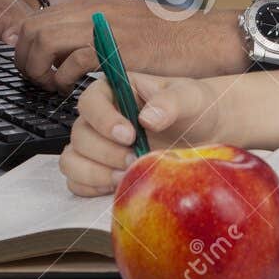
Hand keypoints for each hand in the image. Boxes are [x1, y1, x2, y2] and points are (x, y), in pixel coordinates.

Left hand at [12, 0, 246, 91]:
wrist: (206, 40)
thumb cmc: (170, 42)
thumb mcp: (124, 28)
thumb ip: (94, 34)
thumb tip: (63, 52)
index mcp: (94, 2)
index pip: (39, 17)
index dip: (26, 45)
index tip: (30, 65)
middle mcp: (94, 8)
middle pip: (32, 27)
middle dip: (25, 58)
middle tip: (37, 79)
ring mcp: (104, 25)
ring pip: (43, 39)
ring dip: (39, 68)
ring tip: (52, 86)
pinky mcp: (116, 47)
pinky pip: (71, 61)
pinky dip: (63, 78)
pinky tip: (72, 89)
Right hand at [60, 73, 220, 195]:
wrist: (206, 134)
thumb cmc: (194, 108)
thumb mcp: (190, 98)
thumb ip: (170, 102)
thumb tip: (147, 117)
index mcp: (116, 91)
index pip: (90, 101)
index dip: (103, 120)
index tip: (129, 135)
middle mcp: (101, 117)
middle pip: (80, 134)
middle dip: (105, 152)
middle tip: (135, 159)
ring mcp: (99, 145)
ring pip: (72, 159)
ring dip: (94, 173)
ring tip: (126, 177)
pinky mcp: (100, 170)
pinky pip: (77, 182)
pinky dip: (91, 187)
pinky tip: (118, 185)